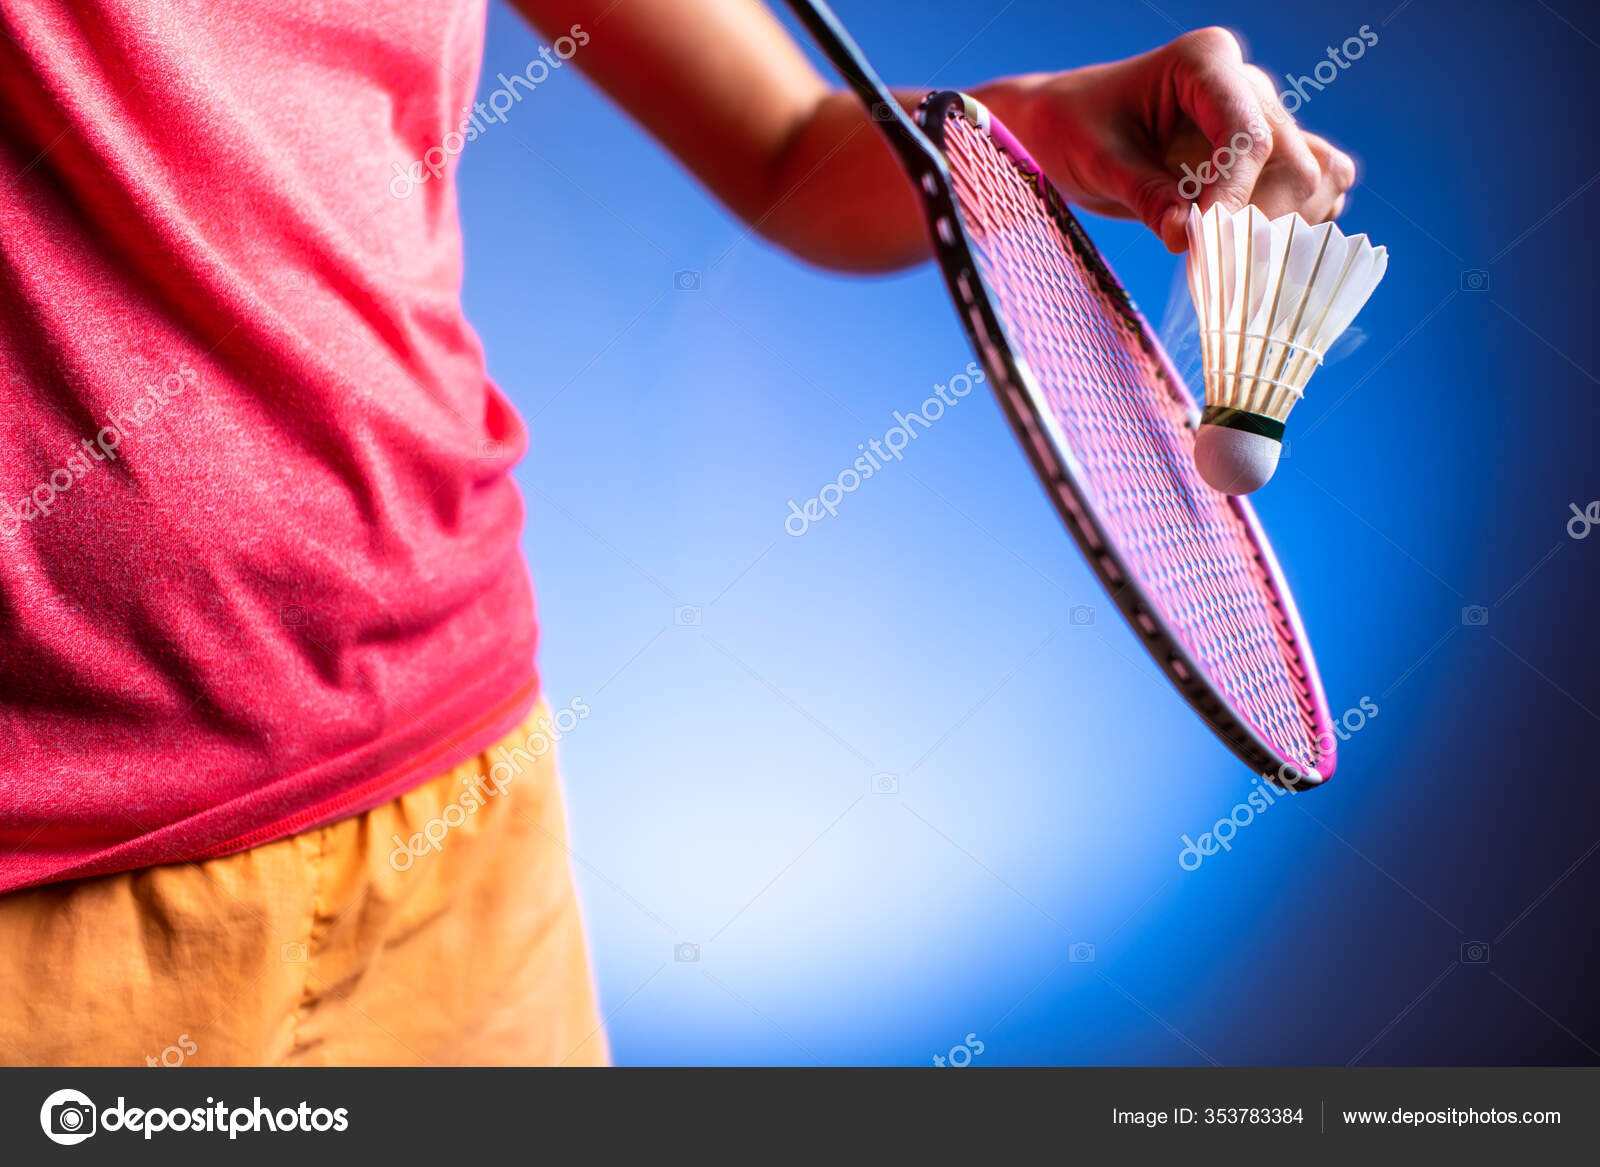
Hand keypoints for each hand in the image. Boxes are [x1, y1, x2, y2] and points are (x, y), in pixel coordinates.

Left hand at [992, 27, 1356, 251]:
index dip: (1235, 197)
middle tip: (1206, 258)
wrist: (1068, 127)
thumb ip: (1146, 197)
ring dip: (1282, 225)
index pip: (1249, 136)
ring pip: (1315, 176)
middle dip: (1257, 219)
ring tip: (1222, 252)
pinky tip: (1244, 246)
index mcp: (1205, 63)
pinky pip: (1313, 187)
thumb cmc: (1072, 128)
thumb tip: (1190, 240)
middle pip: (1294, 162)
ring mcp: (1263, 118)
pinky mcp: (1266, 155)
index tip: (1204, 242)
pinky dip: (1292, 223)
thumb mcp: (1098, 162)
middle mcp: (1247, 84)